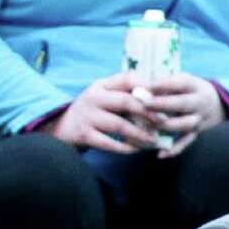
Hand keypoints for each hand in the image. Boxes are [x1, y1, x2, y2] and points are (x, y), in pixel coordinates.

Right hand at [36, 71, 155, 152]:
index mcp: (102, 85)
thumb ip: (128, 95)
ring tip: (155, 140)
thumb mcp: (106, 97)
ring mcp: (88, 116)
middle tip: (165, 121)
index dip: (148, 85)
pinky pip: (110, 143)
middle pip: (126, 101)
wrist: (61, 127)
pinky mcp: (84, 134)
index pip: (127, 78)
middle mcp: (94, 97)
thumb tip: (163, 98)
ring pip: (120, 125)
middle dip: (148, 112)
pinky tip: (137, 150)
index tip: (167, 95)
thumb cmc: (95, 113)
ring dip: (141, 134)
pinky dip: (126, 148)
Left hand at [134, 73, 224, 157]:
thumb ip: (162, 81)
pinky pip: (186, 143)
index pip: (179, 83)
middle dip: (161, 104)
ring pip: (182, 125)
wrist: (216, 103)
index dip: (163, 84)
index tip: (146, 84)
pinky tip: (160, 154)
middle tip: (144, 103)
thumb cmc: (187, 88)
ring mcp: (198, 119)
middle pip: (181, 104)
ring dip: (164, 125)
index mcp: (192, 85)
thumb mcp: (180, 79)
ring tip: (146, 126)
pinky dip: (174, 149)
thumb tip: (136, 83)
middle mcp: (198, 103)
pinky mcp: (196, 133)